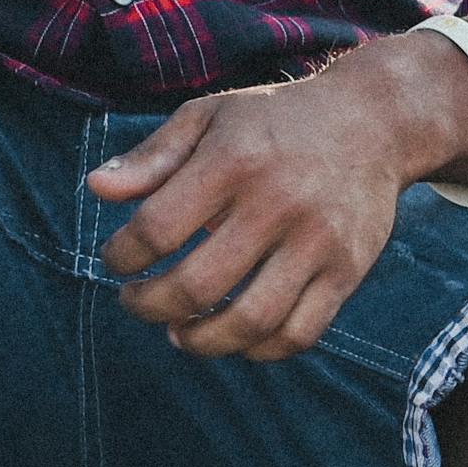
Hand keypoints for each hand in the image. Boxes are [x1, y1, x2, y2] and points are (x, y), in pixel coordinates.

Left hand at [89, 41, 464, 359]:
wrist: (372, 122)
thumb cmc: (272, 121)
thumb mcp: (207, 117)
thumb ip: (151, 156)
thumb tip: (95, 190)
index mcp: (232, 162)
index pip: (157, 229)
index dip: (122, 256)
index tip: (115, 261)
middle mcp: (277, 205)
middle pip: (198, 284)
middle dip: (150, 305)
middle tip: (135, 302)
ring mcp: (317, 243)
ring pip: (250, 321)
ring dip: (201, 340)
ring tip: (177, 332)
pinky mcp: (348, 271)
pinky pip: (300, 333)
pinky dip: (259, 349)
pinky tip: (233, 338)